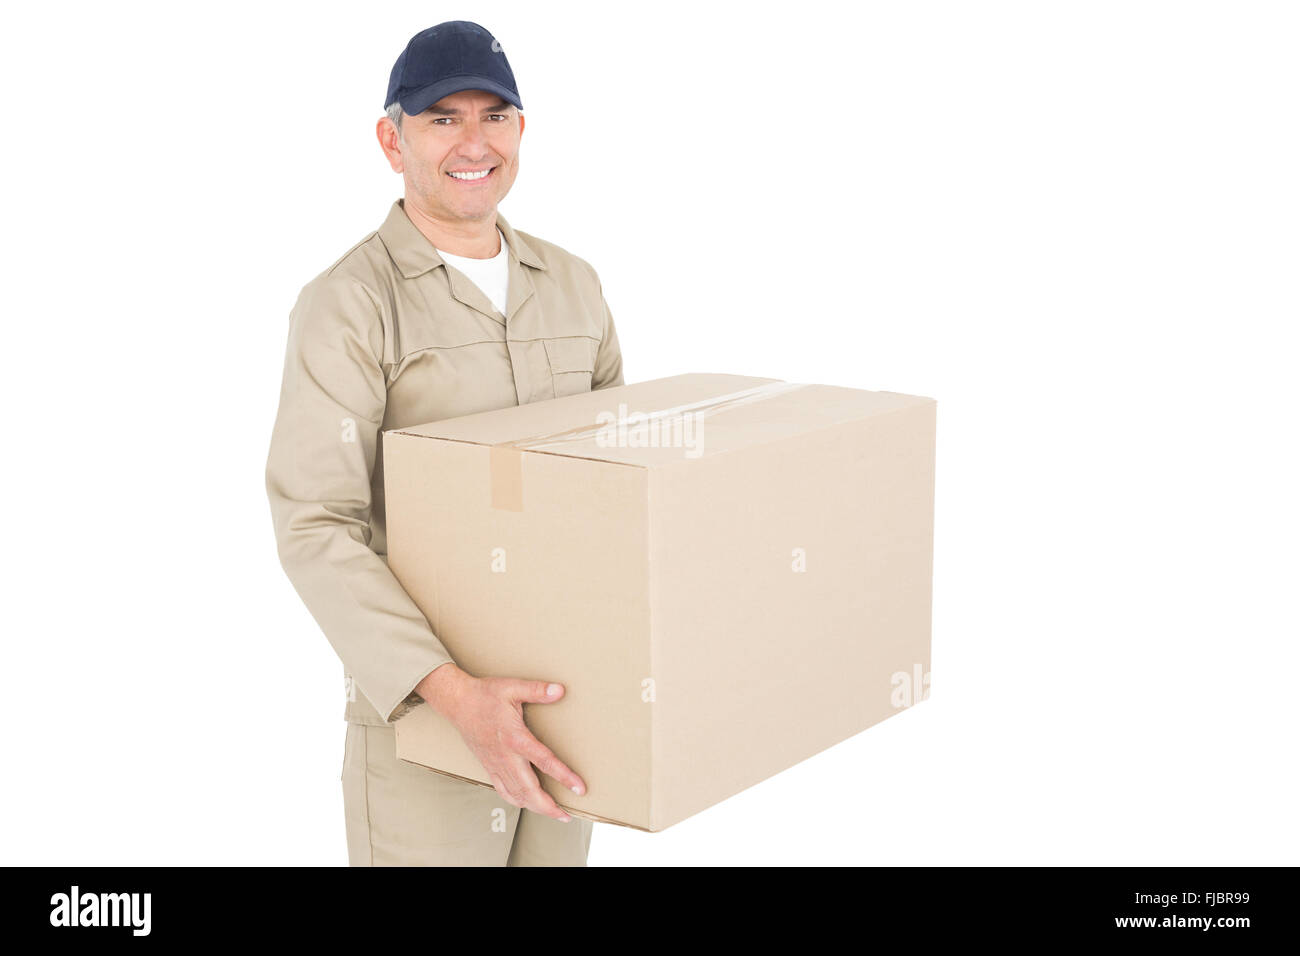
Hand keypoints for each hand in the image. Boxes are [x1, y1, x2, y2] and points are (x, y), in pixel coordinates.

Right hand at [415, 663, 585, 822]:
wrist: (457, 702)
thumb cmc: (485, 695)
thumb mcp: (513, 688)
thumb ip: (537, 690)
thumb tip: (559, 690)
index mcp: (515, 738)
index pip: (544, 762)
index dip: (564, 777)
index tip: (579, 788)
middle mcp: (506, 756)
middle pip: (529, 791)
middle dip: (549, 807)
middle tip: (566, 815)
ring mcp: (496, 764)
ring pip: (516, 795)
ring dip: (535, 808)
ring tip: (553, 813)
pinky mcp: (489, 767)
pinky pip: (503, 791)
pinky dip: (517, 801)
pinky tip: (527, 804)